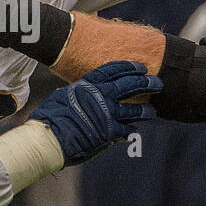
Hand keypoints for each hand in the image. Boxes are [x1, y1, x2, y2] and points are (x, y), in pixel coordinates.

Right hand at [31, 60, 162, 164]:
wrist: (49, 138)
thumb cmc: (49, 118)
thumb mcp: (60, 97)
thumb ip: (75, 94)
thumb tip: (76, 92)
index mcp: (87, 85)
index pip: (111, 71)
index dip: (127, 67)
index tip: (140, 66)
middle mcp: (100, 96)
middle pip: (128, 85)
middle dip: (145, 82)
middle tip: (156, 82)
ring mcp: (107, 114)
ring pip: (133, 109)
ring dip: (145, 110)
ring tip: (153, 111)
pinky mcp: (109, 132)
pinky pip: (126, 130)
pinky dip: (131, 130)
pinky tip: (134, 130)